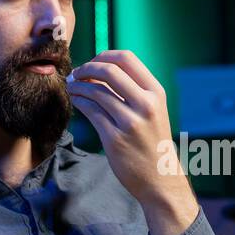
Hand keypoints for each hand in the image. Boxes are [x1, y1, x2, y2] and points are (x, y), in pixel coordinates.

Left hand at [65, 50, 199, 234]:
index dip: (103, 56)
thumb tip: (100, 68)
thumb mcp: (153, 110)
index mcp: (156, 92)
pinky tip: (76, 100)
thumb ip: (133, 89)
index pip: (126, 58)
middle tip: (77, 74)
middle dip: (87, 68)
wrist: (161, 178)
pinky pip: (91, 111)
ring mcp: (130, 122)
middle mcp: (146, 104)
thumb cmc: (152, 141)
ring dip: (78, 86)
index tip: (92, 63)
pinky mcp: (115, 138)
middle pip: (109, 70)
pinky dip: (79, 101)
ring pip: (96, 91)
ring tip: (72, 87)